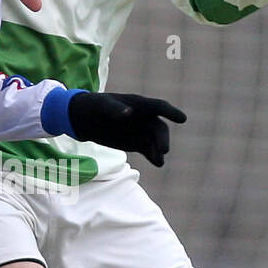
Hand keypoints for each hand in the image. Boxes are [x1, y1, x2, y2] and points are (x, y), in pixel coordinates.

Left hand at [67, 92, 186, 167]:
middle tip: (164, 150)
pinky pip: (148, 151)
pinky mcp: (136, 143)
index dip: (171, 112)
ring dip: (159, 150)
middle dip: (163, 139)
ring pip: (155, 141)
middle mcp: (144, 117)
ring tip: (159, 160)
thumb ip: (115, 109)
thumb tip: (129, 114)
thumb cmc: (95, 105)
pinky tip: (158, 163)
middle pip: (159, 128)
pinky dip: (154, 157)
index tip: (182, 119)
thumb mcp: (102, 105)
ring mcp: (141, 131)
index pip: (159, 107)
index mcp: (139, 104)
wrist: (85, 119)